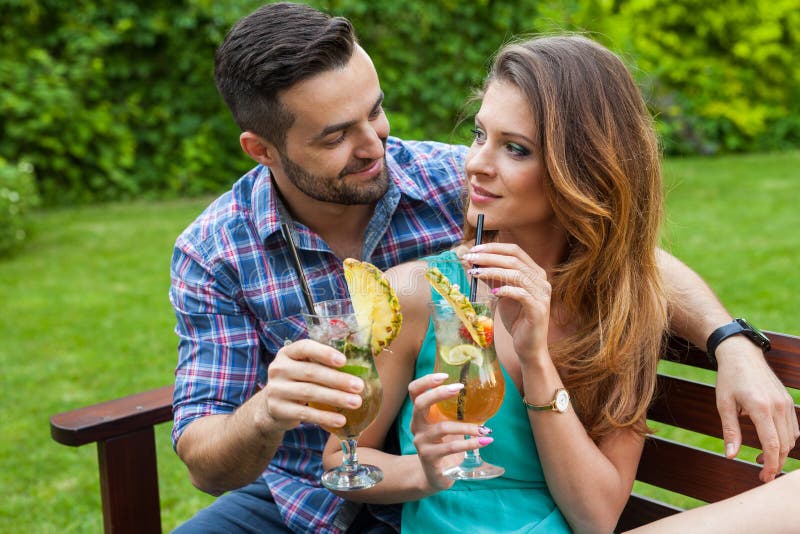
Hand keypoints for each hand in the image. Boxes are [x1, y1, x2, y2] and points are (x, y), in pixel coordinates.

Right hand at [258, 339, 364, 432]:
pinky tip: (341, 420)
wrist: (273, 407)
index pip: (304, 347)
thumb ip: (322, 364)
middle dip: (338, 379)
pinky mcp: (277, 409)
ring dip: (336, 398)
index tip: (344, 361)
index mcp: (287, 353)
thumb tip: (359, 368)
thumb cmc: (297, 381)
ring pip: (309, 392)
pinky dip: (325, 417)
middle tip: (359, 386)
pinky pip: (305, 413)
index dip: (324, 353)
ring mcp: (276, 389)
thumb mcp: (303, 367)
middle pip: (311, 372)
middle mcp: (278, 369)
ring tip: (356, 402)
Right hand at [407, 373, 492, 491]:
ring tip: (486, 429)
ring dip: (467, 427)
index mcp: (421, 414)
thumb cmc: (445, 445)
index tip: (445, 375)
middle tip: (459, 388)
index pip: (414, 391)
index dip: (426, 381)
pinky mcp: (429, 458)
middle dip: (438, 393)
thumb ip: (457, 411)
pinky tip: (485, 441)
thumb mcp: (448, 425)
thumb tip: (483, 395)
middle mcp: (417, 426)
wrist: (436, 476)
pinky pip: (451, 448)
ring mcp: (421, 442)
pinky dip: (470, 444)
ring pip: (443, 428)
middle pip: (419, 403)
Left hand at [463, 243, 550, 362]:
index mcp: (535, 273)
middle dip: (488, 257)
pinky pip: (521, 294)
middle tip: (469, 258)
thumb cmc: (517, 319)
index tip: (474, 249)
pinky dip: (505, 290)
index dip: (494, 247)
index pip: (515, 251)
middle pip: (514, 259)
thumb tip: (474, 262)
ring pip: (516, 274)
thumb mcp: (502, 294)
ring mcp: (542, 294)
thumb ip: (493, 278)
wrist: (528, 346)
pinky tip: (492, 293)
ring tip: (474, 273)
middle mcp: (541, 280)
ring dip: (492, 271)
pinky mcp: (538, 309)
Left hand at [714, 336, 799, 481]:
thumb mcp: (723, 404)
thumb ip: (730, 431)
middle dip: (776, 463)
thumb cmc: (729, 379)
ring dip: (781, 453)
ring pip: (792, 438)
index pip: (772, 444)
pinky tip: (772, 444)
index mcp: (761, 408)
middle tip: (764, 475)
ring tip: (764, 460)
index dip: (770, 464)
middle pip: (785, 445)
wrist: (742, 355)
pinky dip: (786, 440)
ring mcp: (786, 404)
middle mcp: (778, 406)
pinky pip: (793, 428)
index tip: (763, 476)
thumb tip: (731, 456)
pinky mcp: (788, 402)